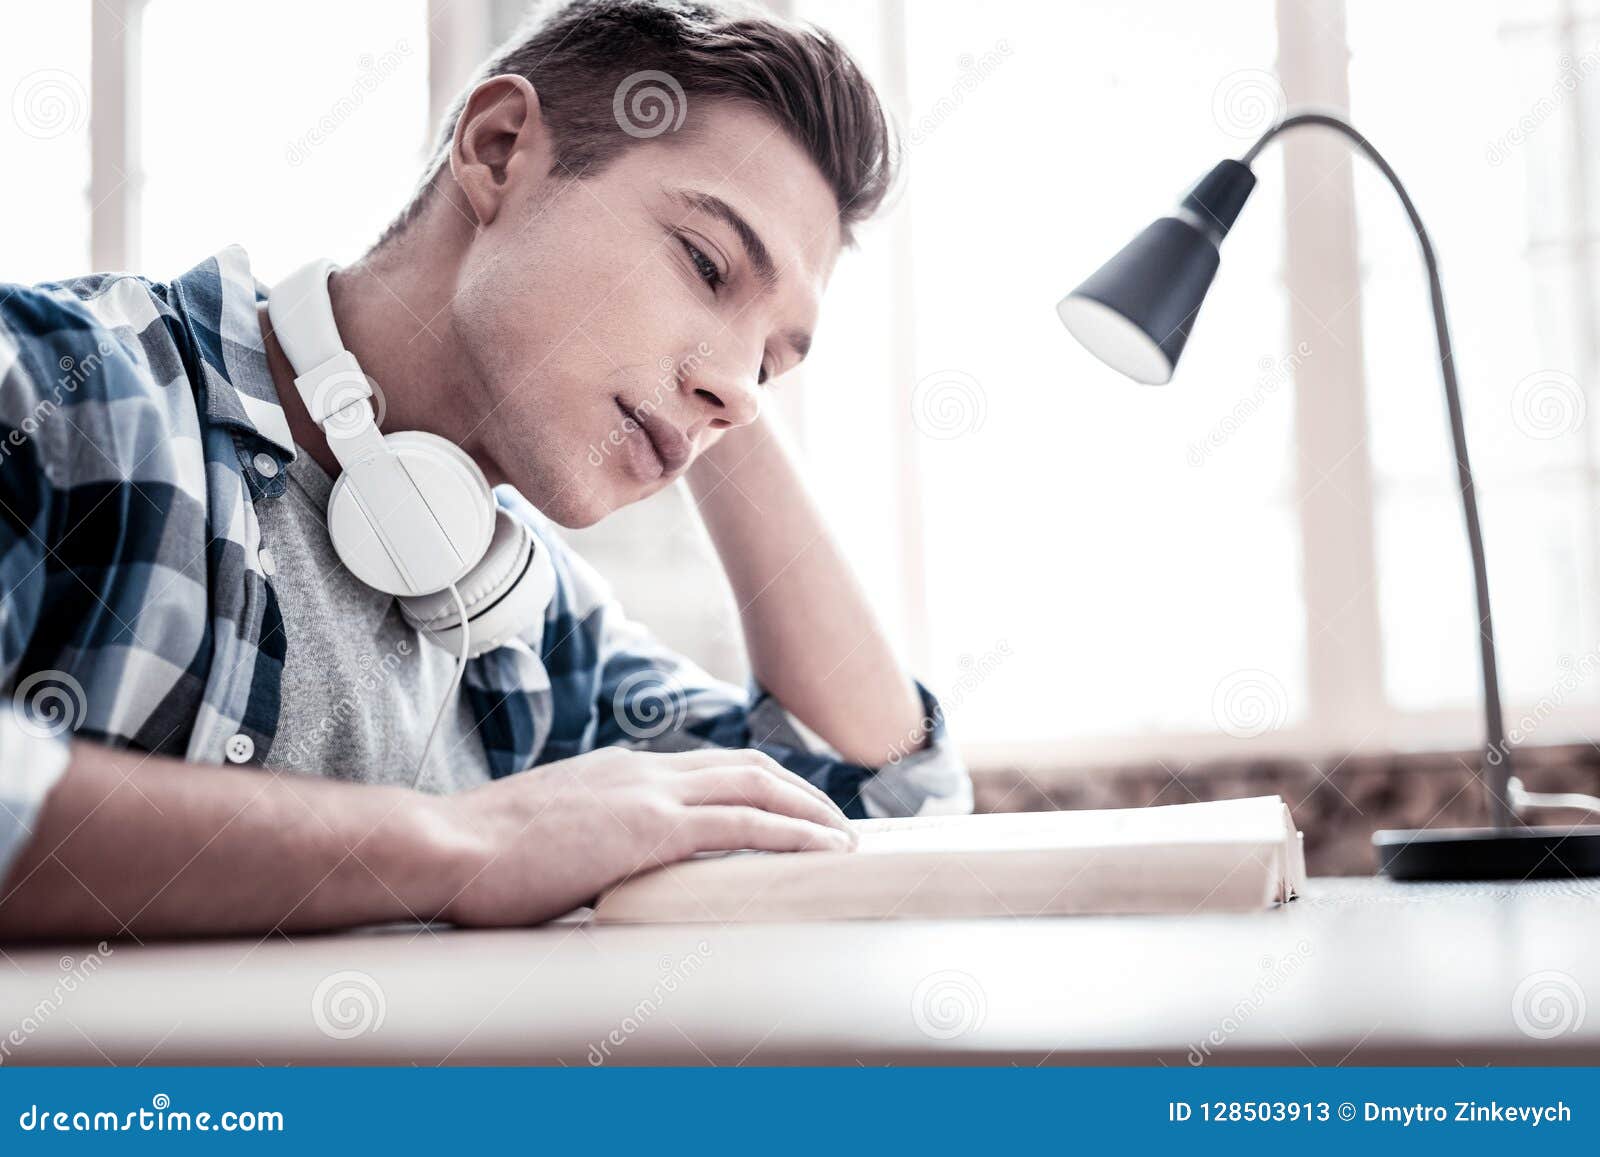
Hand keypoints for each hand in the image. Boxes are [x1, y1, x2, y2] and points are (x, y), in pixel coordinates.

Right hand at [429, 746, 855, 926]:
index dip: (757, 785)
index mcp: (619, 770)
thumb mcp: (547, 837)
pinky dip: (793, 834)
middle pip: (746, 768)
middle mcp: (643, 770)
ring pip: (757, 788)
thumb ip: (588, 842)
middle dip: (798, 793)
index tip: (787, 808)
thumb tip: (604, 872)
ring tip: (845, 840)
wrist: (445, 847)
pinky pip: (742, 825)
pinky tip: (823, 852)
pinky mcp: (651, 828)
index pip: (707, 768)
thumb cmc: (479, 857)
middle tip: (834, 825)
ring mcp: (649, 793)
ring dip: (809, 812)